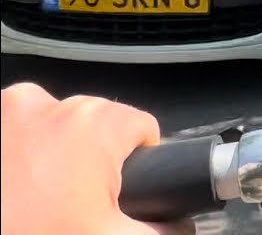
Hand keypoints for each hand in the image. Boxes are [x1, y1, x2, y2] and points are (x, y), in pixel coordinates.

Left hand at [1, 83, 192, 234]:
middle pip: (91, 125)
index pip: (141, 129)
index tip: (114, 198)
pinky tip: (8, 196)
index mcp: (89, 122)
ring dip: (44, 161)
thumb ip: (167, 230)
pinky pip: (9, 137)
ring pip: (45, 130)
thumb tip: (180, 224)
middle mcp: (41, 103)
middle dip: (86, 163)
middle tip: (64, 211)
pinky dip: (12, 161)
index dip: (138, 168)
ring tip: (28, 205)